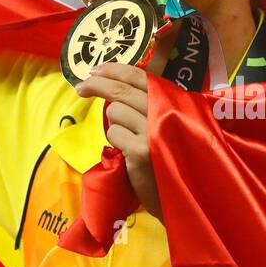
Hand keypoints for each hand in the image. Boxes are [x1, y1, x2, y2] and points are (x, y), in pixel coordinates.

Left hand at [75, 62, 163, 223]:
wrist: (184, 197)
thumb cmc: (173, 159)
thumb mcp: (170, 126)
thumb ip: (152, 106)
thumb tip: (115, 86)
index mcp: (175, 103)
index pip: (141, 77)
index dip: (115, 70)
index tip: (96, 69)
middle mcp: (166, 113)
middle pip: (121, 91)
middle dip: (96, 84)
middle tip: (81, 87)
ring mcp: (153, 131)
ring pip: (115, 111)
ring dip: (115, 124)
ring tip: (129, 140)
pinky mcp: (141, 151)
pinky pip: (114, 133)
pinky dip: (116, 142)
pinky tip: (129, 153)